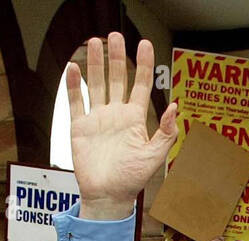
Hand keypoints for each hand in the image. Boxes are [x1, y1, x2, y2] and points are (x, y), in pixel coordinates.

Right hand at [68, 34, 177, 220]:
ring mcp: (98, 120)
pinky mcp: (80, 127)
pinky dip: (74, 85)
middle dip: (116, 57)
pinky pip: (76, 102)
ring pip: (97, 84)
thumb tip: (175, 107)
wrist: (107, 197)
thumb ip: (165, 132)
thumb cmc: (132, 181)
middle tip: (114, 35)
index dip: (143, 65)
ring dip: (96, 63)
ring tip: (94, 42)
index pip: (140, 85)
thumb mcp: (154, 157)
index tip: (144, 44)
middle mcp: (116, 115)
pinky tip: (74, 67)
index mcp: (135, 120)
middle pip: (117, 78)